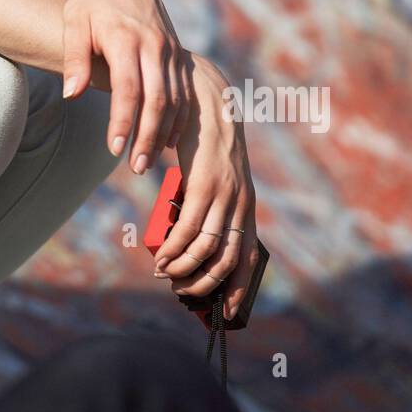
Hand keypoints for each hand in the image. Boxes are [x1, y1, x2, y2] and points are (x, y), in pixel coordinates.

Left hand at [61, 0, 193, 163]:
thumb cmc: (91, 3)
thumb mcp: (73, 23)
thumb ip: (73, 58)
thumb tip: (72, 94)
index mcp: (126, 39)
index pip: (128, 88)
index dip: (123, 120)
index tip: (114, 148)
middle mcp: (154, 46)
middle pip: (157, 99)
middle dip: (147, 136)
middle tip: (135, 167)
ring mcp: (169, 51)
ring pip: (174, 99)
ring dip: (162, 133)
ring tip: (147, 161)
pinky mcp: (177, 55)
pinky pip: (184, 93)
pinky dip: (179, 119)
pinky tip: (167, 142)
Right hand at [152, 52, 259, 321]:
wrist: (205, 99)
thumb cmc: (203, 140)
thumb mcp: (214, 175)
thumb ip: (209, 202)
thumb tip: (190, 234)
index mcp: (245, 204)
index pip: (249, 256)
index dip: (239, 288)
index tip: (226, 313)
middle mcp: (241, 202)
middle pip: (227, 259)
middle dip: (204, 283)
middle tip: (180, 290)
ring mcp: (226, 193)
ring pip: (207, 247)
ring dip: (184, 268)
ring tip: (164, 272)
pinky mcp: (206, 181)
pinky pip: (190, 226)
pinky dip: (174, 248)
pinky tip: (162, 255)